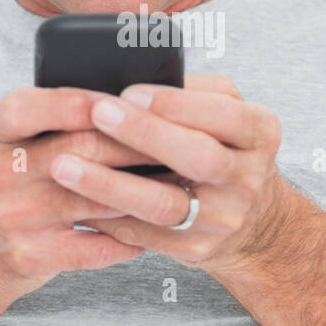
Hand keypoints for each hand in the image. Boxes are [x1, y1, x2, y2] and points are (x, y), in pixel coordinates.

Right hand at [0, 86, 158, 298]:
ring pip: (95, 199)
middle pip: (79, 149)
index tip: (130, 101)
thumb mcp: (13, 139)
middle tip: (176, 141)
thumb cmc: (14, 182)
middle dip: (133, 144)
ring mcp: (13, 217)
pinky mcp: (30, 255)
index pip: (34, 106)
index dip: (86, 102)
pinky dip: (128, 239)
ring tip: (177, 182)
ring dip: (142, 192)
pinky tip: (152, 230)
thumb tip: (131, 101)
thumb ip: (55, 117)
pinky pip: (95, 246)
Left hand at [47, 75, 291, 276]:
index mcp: (259, 132)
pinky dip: (106, 216)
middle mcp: (248, 178)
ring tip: (66, 165)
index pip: (223, 114)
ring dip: (110, 185)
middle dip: (144, 134)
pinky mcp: (196, 249)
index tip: (129, 91)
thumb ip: (192, 92)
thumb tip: (129, 77)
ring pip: (164, 204)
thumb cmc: (225, 149)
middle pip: (198, 158)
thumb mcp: (228, 112)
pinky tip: (73, 200)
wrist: (253, 222)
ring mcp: (223, 219)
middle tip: (97, 114)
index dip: (175, 103)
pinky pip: (145, 234)